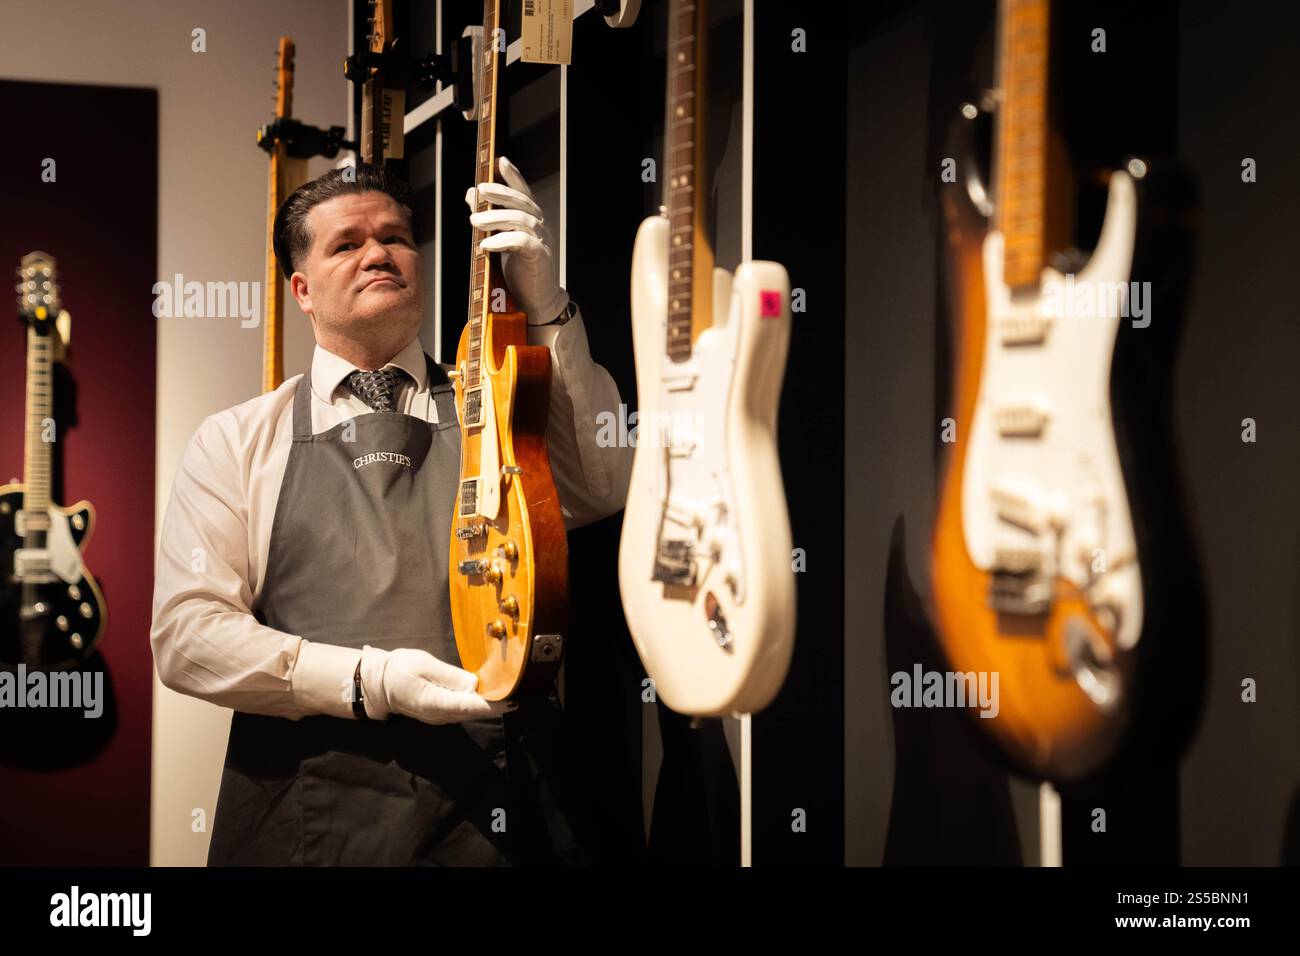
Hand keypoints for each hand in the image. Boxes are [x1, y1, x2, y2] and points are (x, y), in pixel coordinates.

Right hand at [359, 646, 513, 723]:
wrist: (377, 684)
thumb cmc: (398, 669)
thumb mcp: (424, 664)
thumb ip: (450, 676)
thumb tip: (474, 684)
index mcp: (435, 701)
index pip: (470, 706)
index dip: (493, 704)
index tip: (512, 700)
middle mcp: (439, 715)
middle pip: (474, 712)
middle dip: (496, 704)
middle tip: (518, 692)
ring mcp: (439, 717)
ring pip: (469, 712)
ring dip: (488, 705)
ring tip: (508, 692)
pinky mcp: (440, 714)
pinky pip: (463, 710)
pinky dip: (477, 704)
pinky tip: (488, 695)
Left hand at [465, 155, 569, 323]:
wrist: (537, 300)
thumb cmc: (518, 271)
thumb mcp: (501, 240)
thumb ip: (488, 217)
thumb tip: (471, 194)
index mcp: (532, 220)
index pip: (523, 193)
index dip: (514, 176)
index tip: (501, 161)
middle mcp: (540, 226)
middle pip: (521, 203)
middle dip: (499, 194)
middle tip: (479, 191)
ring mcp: (542, 241)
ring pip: (520, 220)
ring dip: (494, 218)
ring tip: (474, 222)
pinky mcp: (540, 257)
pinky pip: (522, 242)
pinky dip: (502, 241)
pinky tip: (485, 244)